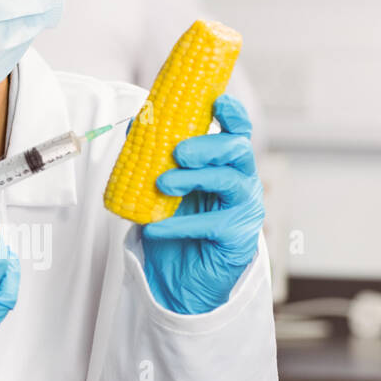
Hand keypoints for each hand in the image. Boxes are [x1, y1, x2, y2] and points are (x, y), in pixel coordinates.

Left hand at [139, 94, 264, 314]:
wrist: (180, 278)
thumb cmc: (175, 226)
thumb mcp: (162, 189)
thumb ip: (155, 159)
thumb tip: (136, 126)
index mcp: (226, 164)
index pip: (238, 131)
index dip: (233, 114)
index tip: (217, 102)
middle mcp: (242, 181)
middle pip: (238, 150)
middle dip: (208, 146)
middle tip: (177, 152)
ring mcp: (244, 208)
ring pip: (230, 180)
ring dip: (194, 178)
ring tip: (162, 184)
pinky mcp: (238, 237)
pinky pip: (211, 225)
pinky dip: (179, 224)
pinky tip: (154, 228)